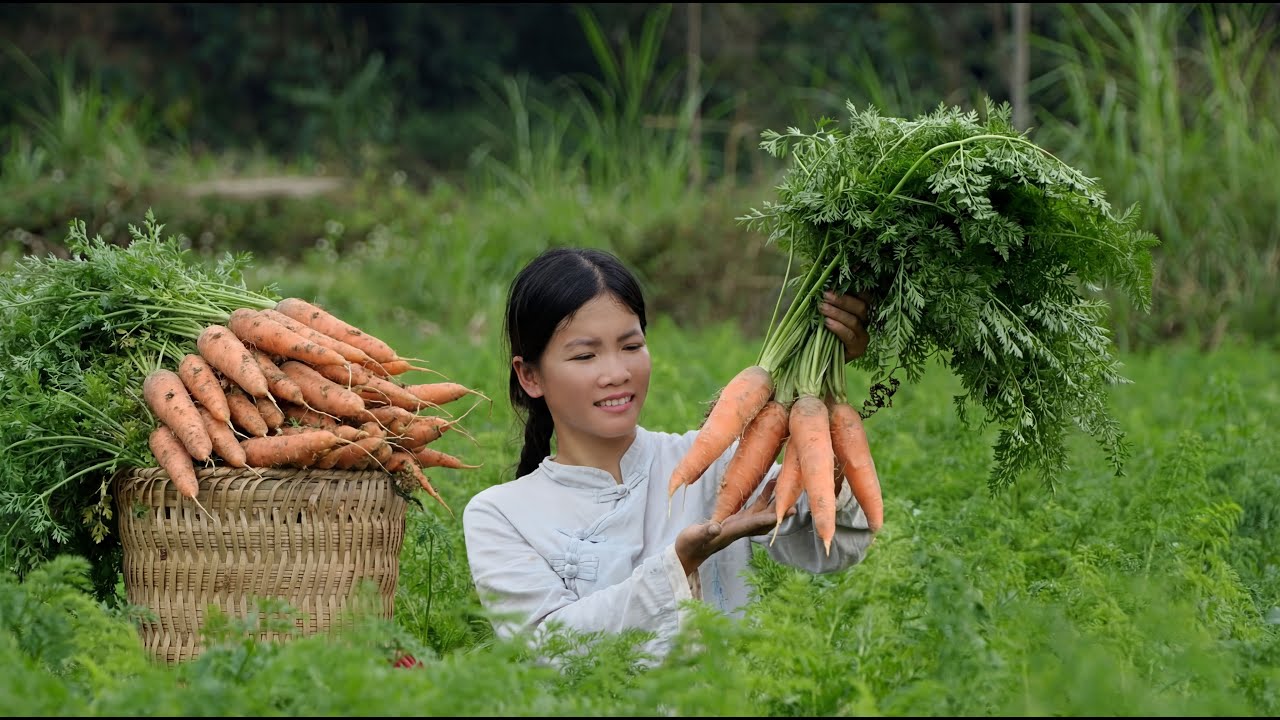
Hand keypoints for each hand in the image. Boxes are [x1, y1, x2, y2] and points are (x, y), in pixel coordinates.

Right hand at [674, 477, 795, 575]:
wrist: (686, 553)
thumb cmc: (689, 545)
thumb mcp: (694, 537)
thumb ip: (705, 532)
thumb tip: (715, 528)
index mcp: (732, 532)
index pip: (756, 523)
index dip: (772, 515)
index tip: (788, 510)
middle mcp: (740, 529)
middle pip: (765, 517)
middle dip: (780, 507)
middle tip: (796, 495)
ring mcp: (739, 524)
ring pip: (761, 510)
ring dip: (773, 497)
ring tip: (783, 480)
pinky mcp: (735, 520)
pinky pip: (753, 507)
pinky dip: (762, 497)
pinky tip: (768, 484)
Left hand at [820, 290, 872, 361]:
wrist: (821, 356)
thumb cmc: (823, 330)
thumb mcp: (827, 312)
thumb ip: (830, 301)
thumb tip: (823, 286)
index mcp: (861, 310)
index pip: (865, 296)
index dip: (855, 287)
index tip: (839, 281)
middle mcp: (866, 322)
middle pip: (861, 307)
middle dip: (842, 300)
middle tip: (826, 295)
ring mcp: (863, 336)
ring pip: (855, 321)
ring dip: (837, 312)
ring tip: (822, 308)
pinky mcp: (858, 349)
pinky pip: (850, 336)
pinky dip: (838, 328)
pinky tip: (828, 323)